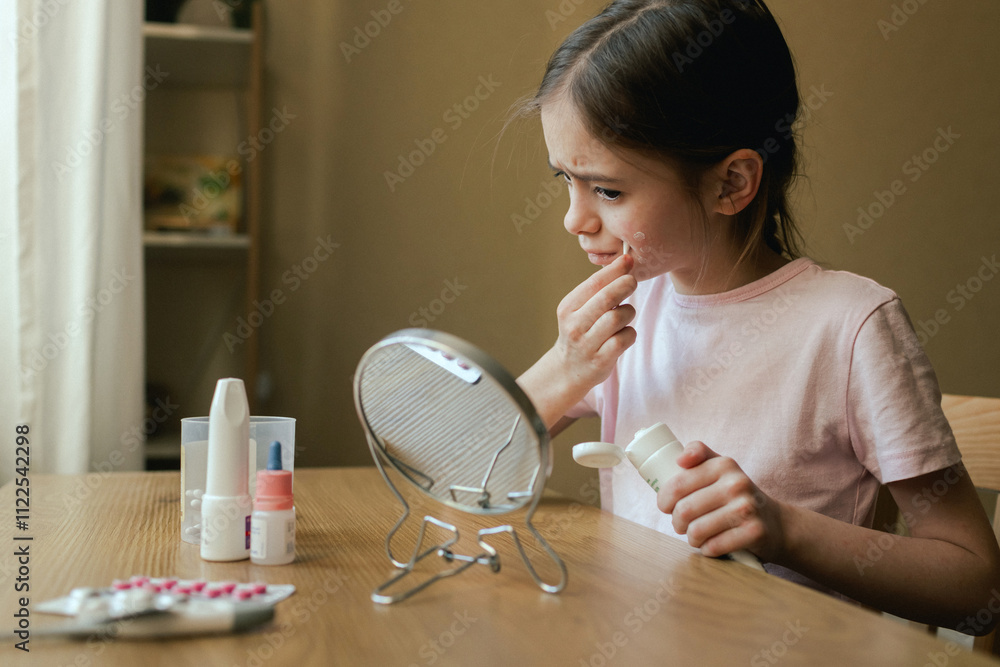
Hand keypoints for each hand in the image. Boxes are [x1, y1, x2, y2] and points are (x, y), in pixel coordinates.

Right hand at [551, 254, 636, 394]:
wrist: (569, 368)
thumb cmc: (581, 332)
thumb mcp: (580, 309)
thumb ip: (598, 290)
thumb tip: (625, 262)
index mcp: (568, 308)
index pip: (594, 283)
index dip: (614, 270)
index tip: (628, 260)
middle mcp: (574, 325)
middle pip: (607, 298)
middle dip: (625, 285)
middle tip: (632, 282)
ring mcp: (587, 344)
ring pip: (617, 317)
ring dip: (628, 312)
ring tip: (624, 315)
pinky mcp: (600, 360)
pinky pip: (624, 339)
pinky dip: (629, 333)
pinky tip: (624, 334)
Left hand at [656, 441, 784, 562]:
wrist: (776, 523)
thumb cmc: (736, 496)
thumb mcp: (721, 469)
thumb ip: (699, 454)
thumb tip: (679, 459)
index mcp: (724, 464)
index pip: (677, 484)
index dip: (664, 499)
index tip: (666, 506)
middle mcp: (736, 483)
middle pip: (683, 510)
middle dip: (676, 522)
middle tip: (681, 525)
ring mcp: (746, 508)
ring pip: (696, 530)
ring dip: (691, 538)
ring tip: (697, 536)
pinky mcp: (754, 532)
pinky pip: (713, 546)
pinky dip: (707, 549)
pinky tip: (712, 544)